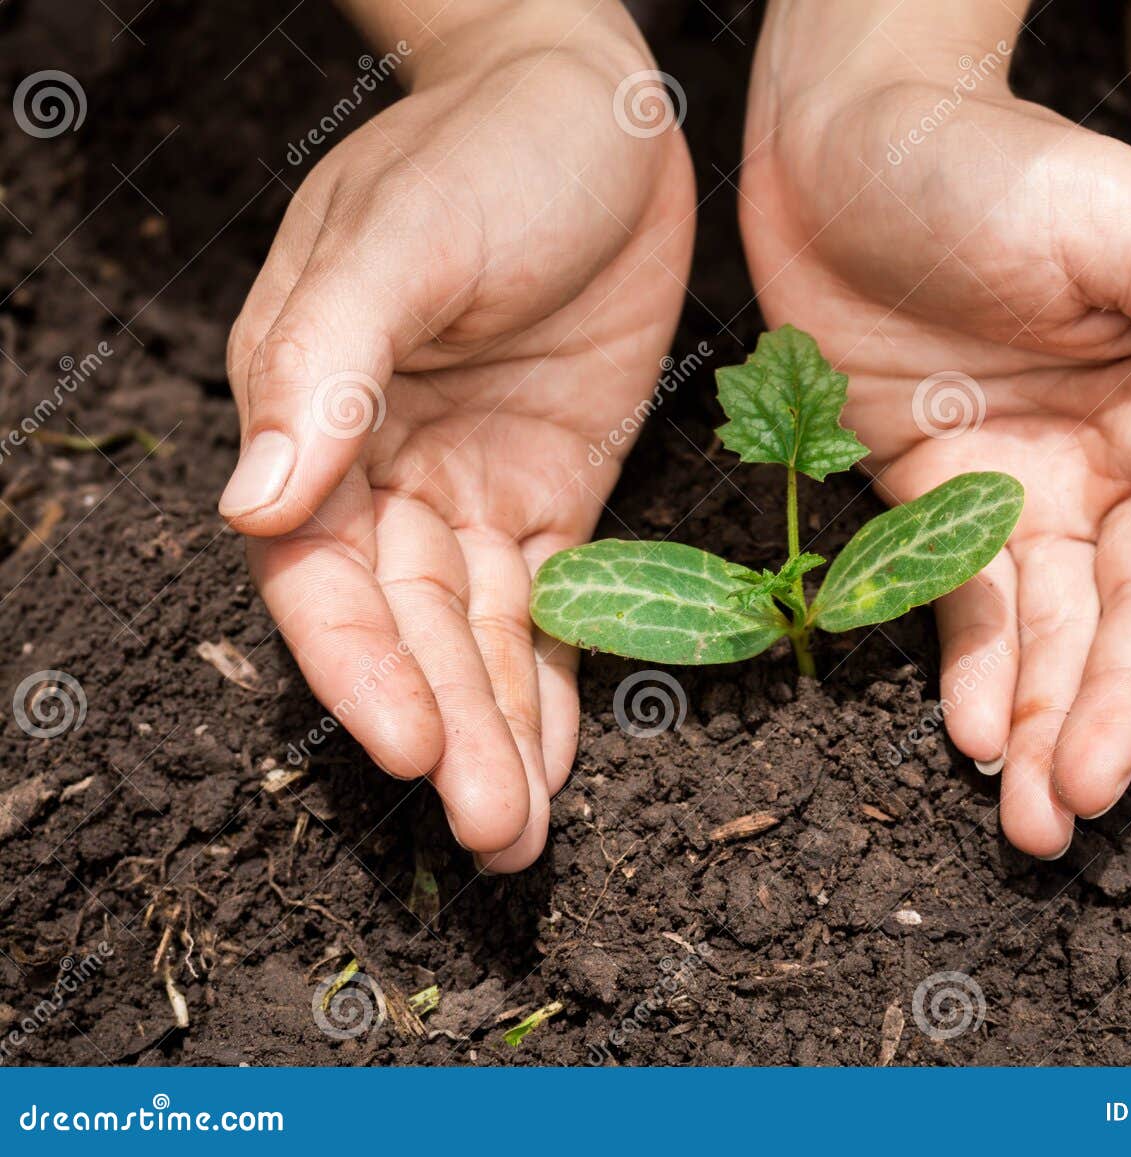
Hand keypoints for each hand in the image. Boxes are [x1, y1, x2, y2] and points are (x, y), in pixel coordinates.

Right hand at [222, 2, 692, 870]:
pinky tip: (556, 756)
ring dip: (495, 731)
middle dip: (444, 728)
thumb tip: (254, 500)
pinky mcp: (553, 487)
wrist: (592, 111)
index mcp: (315, 414)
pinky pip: (547, 603)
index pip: (321, 572)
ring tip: (520, 831)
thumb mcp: (395, 245)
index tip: (406, 745)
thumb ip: (324, 370)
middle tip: (491, 828)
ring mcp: (471, 485)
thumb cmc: (479, 155)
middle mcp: (384, 469)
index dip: (359, 664)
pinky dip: (550, 681)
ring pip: (475, 635)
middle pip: (404, 627)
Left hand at [741, 2, 1130, 857]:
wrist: (841, 142)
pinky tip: (972, 736)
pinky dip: (970, 672)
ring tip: (1034, 816)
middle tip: (1081, 803)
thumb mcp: (1129, 221)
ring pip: (1044, 632)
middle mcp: (1108, 462)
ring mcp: (1017, 488)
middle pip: (1125, 618)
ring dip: (1042, 724)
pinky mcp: (929, 498)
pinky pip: (956, 603)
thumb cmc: (994, 164)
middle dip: (1111, 716)